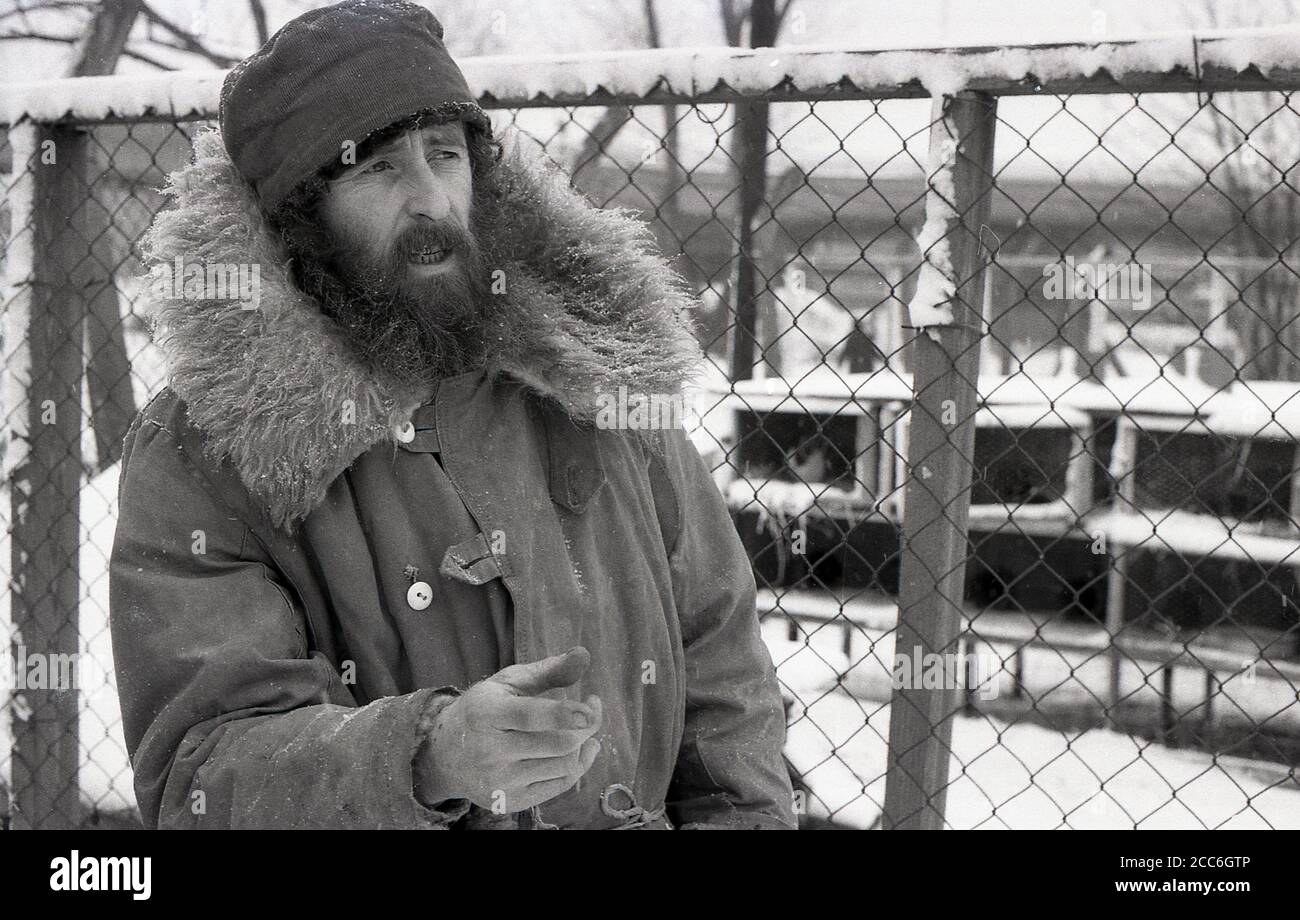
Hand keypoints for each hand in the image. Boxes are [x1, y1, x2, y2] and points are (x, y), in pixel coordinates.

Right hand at [414, 646, 602, 812]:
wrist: (444, 756)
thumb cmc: (484, 710)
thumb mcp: (507, 683)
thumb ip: (547, 670)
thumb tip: (583, 654)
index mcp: (486, 714)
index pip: (528, 716)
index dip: (562, 713)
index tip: (589, 710)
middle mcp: (489, 751)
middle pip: (557, 744)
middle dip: (585, 727)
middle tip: (591, 711)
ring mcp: (499, 781)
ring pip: (564, 766)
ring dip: (582, 745)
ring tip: (582, 729)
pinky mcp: (510, 802)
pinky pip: (560, 786)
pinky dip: (578, 766)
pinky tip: (581, 751)